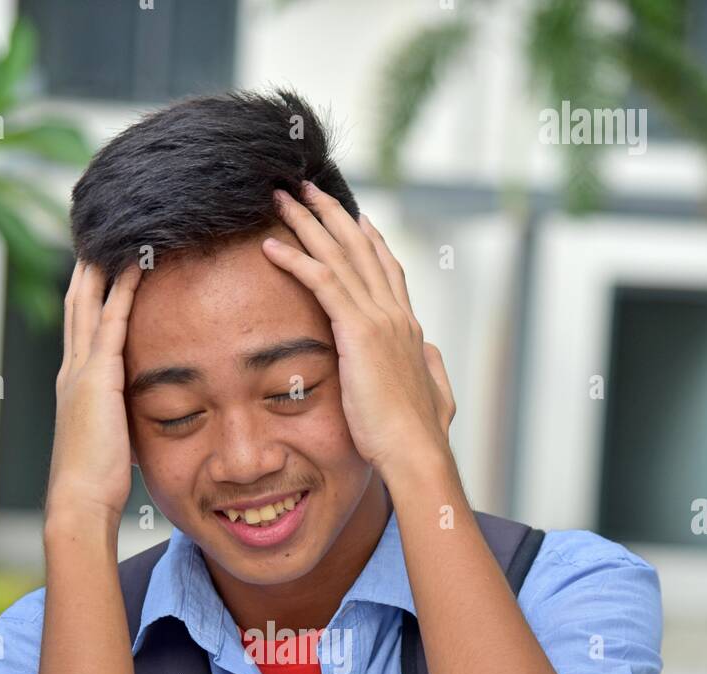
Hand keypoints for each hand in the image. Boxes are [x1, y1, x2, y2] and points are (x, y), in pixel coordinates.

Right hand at [45, 257, 142, 531]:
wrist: (80, 500)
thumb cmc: (98, 484)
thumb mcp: (111, 442)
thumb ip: (120, 423)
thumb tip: (135, 426)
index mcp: (75, 386)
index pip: (81, 329)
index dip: (87, 295)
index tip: (97, 266)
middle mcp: (73, 371)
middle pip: (78, 304)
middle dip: (88, 268)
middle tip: (99, 233)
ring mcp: (82, 371)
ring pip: (90, 303)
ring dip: (103, 266)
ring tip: (118, 233)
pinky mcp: (99, 377)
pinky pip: (113, 321)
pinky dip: (123, 290)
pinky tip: (137, 266)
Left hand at [261, 185, 455, 479]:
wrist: (416, 451)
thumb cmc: (418, 436)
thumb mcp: (435, 394)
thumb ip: (431, 368)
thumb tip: (430, 352)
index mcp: (409, 328)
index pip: (387, 270)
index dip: (368, 239)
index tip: (352, 216)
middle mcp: (396, 314)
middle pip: (361, 248)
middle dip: (333, 214)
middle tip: (307, 188)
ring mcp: (379, 319)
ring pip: (339, 255)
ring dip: (308, 222)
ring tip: (282, 198)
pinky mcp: (358, 332)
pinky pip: (322, 282)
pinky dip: (296, 259)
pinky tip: (272, 245)